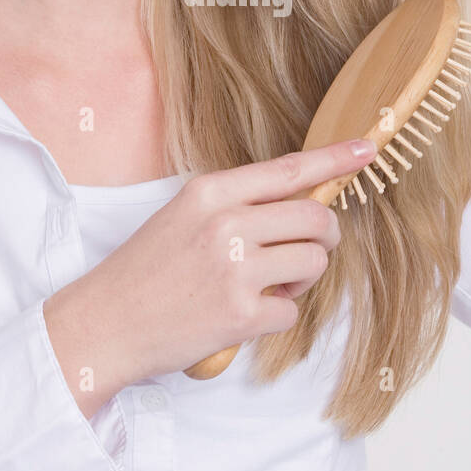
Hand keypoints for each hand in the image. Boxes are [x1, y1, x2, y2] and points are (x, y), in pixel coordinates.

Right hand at [43, 138, 376, 413]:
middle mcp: (226, 224)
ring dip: (301, 279)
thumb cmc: (146, 270)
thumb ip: (237, 204)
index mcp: (211, 192)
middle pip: (316, 219)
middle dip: (324, 237)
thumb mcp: (184, 215)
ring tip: (263, 286)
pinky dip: (276, 316)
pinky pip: (292, 311)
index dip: (335, 159)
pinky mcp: (241, 314)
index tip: (367, 149)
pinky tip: (243, 315)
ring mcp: (236, 269)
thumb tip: (300, 200)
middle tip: (307, 250)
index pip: (290, 170)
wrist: (104, 322)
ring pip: (313, 263)